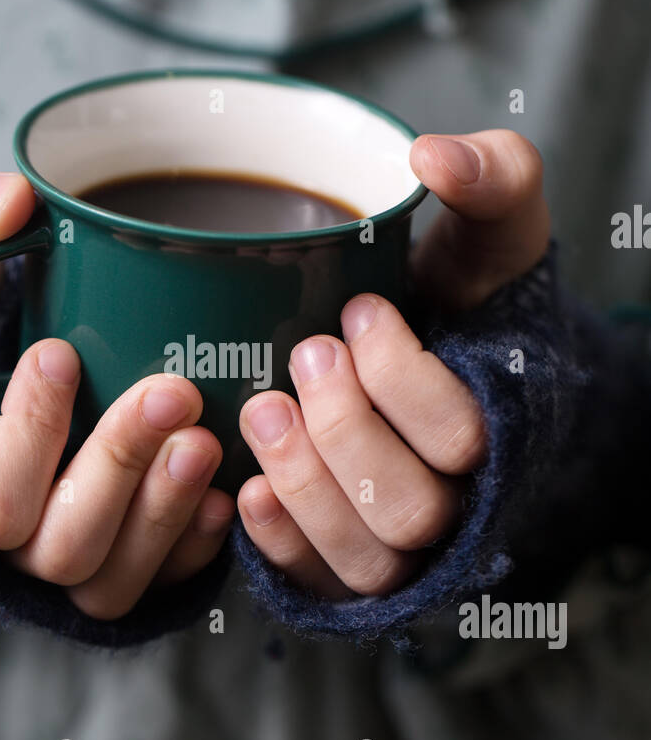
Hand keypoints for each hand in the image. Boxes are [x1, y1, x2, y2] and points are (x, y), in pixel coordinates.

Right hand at [0, 161, 233, 618]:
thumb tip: (5, 207)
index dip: (26, 436)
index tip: (58, 352)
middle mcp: (16, 531)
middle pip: (60, 543)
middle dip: (118, 469)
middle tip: (170, 390)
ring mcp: (77, 545)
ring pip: (112, 576)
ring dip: (164, 513)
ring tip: (203, 439)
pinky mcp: (134, 550)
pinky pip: (165, 580)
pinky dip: (200, 545)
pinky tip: (229, 489)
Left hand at [237, 130, 550, 598]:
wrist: (427, 356)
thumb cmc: (458, 293)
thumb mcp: (487, 227)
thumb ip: (491, 178)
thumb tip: (434, 156)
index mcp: (497, 426)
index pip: (461, 436)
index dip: (401, 378)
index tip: (359, 309)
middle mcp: (454, 500)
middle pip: (410, 509)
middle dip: (347, 432)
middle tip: (306, 354)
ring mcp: (398, 540)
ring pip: (364, 558)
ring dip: (305, 484)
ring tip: (263, 409)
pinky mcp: (342, 561)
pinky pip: (315, 583)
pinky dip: (277, 543)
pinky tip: (243, 490)